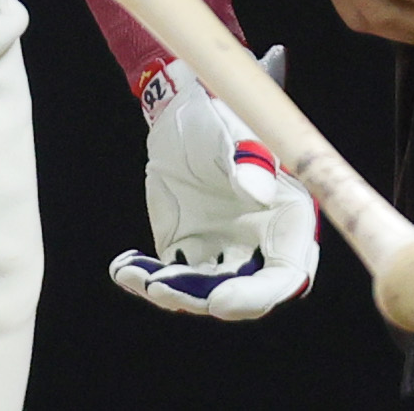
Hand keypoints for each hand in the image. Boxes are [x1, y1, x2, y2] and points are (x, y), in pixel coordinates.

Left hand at [109, 51, 320, 320]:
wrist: (185, 113)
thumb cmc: (222, 117)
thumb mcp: (234, 134)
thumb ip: (249, 161)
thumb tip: (260, 193)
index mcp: (289, 220)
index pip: (286, 276)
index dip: (257, 296)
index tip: (218, 301)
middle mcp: (262, 245)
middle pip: (244, 297)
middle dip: (203, 299)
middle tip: (161, 286)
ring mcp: (225, 254)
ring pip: (204, 295)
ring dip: (170, 293)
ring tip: (136, 274)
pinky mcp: (189, 254)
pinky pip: (172, 281)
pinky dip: (147, 281)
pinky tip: (124, 268)